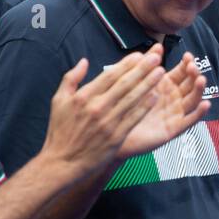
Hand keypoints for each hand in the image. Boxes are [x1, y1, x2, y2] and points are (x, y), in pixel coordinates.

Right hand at [40, 51, 164, 174]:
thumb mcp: (58, 101)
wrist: (62, 162)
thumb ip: (71, 78)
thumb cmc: (60, 132)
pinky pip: (134, 117)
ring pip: (132, 98)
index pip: (110, 75)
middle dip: (142, 69)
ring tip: (160, 73)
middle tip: (157, 58)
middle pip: (125, 83)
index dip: (127, 64)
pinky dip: (145, 106)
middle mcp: (97, 107)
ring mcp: (108, 122)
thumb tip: (84, 61)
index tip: (139, 55)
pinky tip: (155, 96)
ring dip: (148, 84)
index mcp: (83, 96)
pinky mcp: (116, 136)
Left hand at [117, 52, 209, 158]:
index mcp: (166, 85)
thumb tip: (158, 45)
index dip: (187, 64)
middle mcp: (174, 98)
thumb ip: (148, 63)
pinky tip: (205, 104)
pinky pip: (189, 120)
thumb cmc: (125, 105)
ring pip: (193, 100)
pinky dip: (199, 113)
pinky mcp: (174, 128)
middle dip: (194, 74)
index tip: (187, 56)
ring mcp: (175, 113)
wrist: (114, 129)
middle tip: (192, 67)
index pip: (182, 72)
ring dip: (199, 90)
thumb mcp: (137, 81)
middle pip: (190, 84)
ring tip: (200, 80)